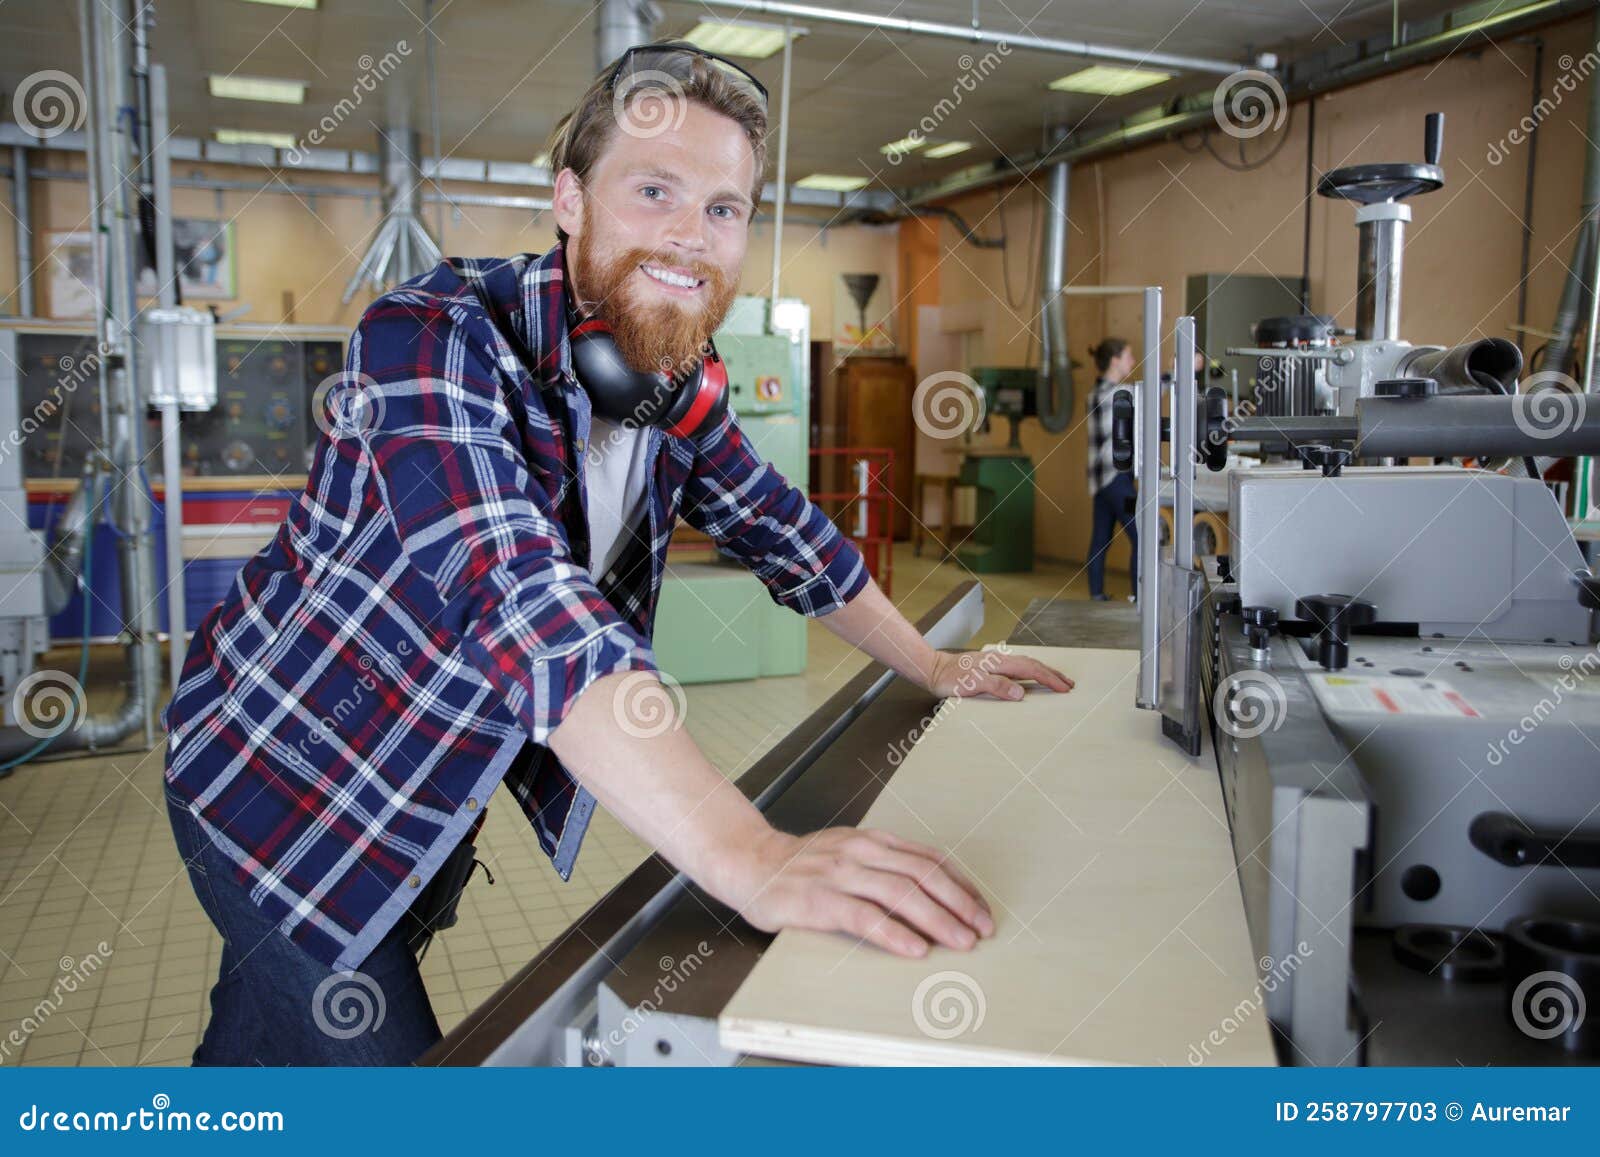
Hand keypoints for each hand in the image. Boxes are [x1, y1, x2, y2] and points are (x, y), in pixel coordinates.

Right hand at [721, 826, 994, 957]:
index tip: (982, 908)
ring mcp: (839, 875)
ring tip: (961, 941)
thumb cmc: (801, 864)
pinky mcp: (819, 900)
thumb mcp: (849, 851)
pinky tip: (915, 947)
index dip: (961, 884)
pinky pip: (864, 917)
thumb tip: (931, 893)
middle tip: (982, 928)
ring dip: (937, 919)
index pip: (929, 859)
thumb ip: (884, 866)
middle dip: (959, 903)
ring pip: (900, 893)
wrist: (749, 861)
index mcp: (872, 840)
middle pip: (923, 874)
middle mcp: (860, 852)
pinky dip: (894, 932)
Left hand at [925, 648, 1073, 700]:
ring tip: (1056, 680)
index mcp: (999, 663)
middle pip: (1033, 665)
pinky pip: (1017, 670)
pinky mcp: (990, 668)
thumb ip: (997, 686)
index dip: (1049, 679)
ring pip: (1026, 666)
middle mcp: (1000, 661)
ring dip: (1043, 673)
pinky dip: (1030, 673)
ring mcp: (996, 663)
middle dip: (1052, 674)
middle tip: (1068, 684)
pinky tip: (1030, 679)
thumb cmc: (950, 677)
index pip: (1031, 670)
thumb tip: (1021, 693)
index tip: (1064, 688)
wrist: (933, 669)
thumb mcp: (972, 684)